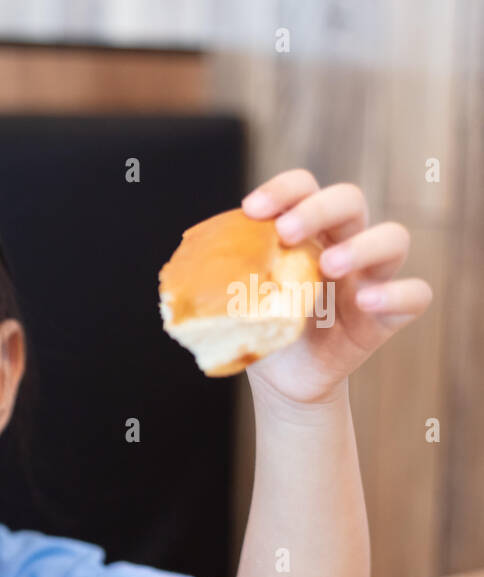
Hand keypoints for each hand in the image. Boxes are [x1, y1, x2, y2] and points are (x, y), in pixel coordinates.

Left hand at [239, 169, 432, 405]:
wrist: (280, 377)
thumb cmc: (258, 326)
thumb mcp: (234, 299)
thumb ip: (216, 280)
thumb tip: (174, 281)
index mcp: (303, 230)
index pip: (303, 187)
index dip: (283, 188)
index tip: (252, 208)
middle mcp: (341, 241)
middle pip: (349, 200)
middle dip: (318, 208)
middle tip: (286, 232)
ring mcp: (369, 275)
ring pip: (393, 238)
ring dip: (362, 245)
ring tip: (328, 265)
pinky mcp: (387, 313)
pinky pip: (414, 295)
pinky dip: (396, 294)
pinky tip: (364, 302)